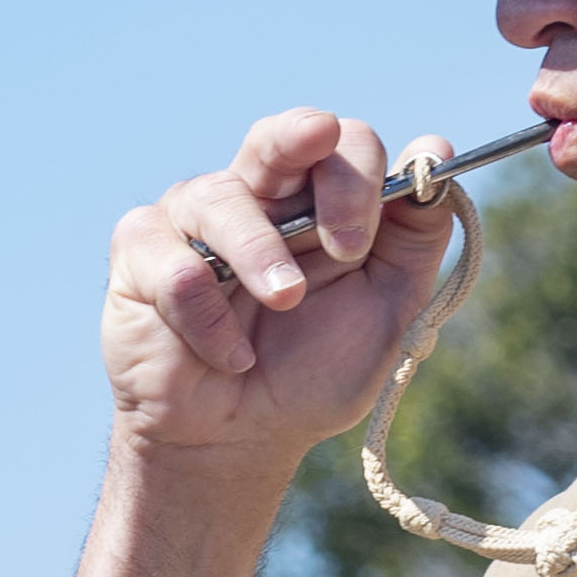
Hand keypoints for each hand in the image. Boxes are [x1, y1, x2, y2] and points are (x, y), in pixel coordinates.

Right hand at [100, 109, 459, 468]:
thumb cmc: (310, 373)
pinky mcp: (140, 254)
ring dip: (261, 255)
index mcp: (317, 201)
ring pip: (221, 197)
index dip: (362, 177)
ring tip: (282, 305)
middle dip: (305, 152)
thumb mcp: (387, 310)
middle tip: (334, 226)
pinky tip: (229, 356)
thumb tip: (437, 152)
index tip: (363, 242)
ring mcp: (191, 219)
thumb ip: (414, 238)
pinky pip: (176, 266)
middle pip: (278, 135)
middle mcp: (255, 195)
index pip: (344, 145)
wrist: (236, 441)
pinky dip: (209, 318)